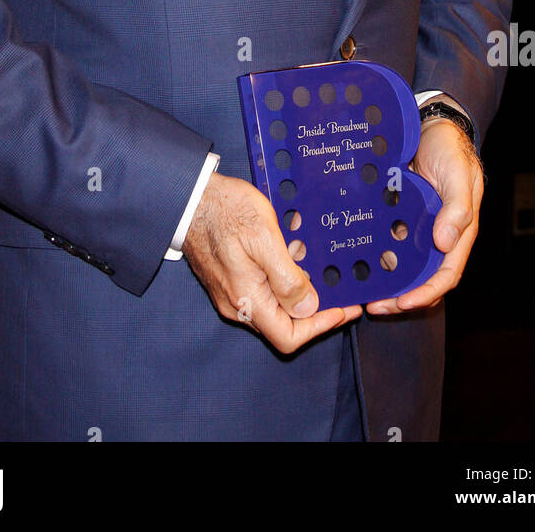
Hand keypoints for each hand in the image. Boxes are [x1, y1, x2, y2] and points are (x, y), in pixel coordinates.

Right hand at [183, 171, 361, 352]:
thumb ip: (287, 278)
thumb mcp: (263, 238)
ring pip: (275, 304)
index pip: (288, 337)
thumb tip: (309, 308)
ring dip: (298, 286)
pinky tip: (292, 250)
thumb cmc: (225, 211)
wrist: (191, 197)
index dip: (320, 326)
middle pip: (284, 324)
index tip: (343, 308)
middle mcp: (238, 305)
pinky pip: (263, 289)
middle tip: (337, 283)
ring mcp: (232, 293)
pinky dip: (283, 276)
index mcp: (247, 300)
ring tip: (314, 258)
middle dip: (313, 306)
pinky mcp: (231, 279)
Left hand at [365, 116, 483, 315]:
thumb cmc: (450, 149)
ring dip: (385, 280)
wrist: (430, 123)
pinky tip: (354, 258)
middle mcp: (437, 235)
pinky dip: (374, 252)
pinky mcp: (398, 215)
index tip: (402, 303)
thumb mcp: (459, 175)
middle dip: (401, 297)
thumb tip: (446, 242)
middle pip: (422, 278)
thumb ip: (458, 207)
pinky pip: (386, 240)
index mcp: (458, 233)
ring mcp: (417, 227)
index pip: (445, 275)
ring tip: (360, 290)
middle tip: (375, 306)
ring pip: (403, 264)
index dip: (426, 293)